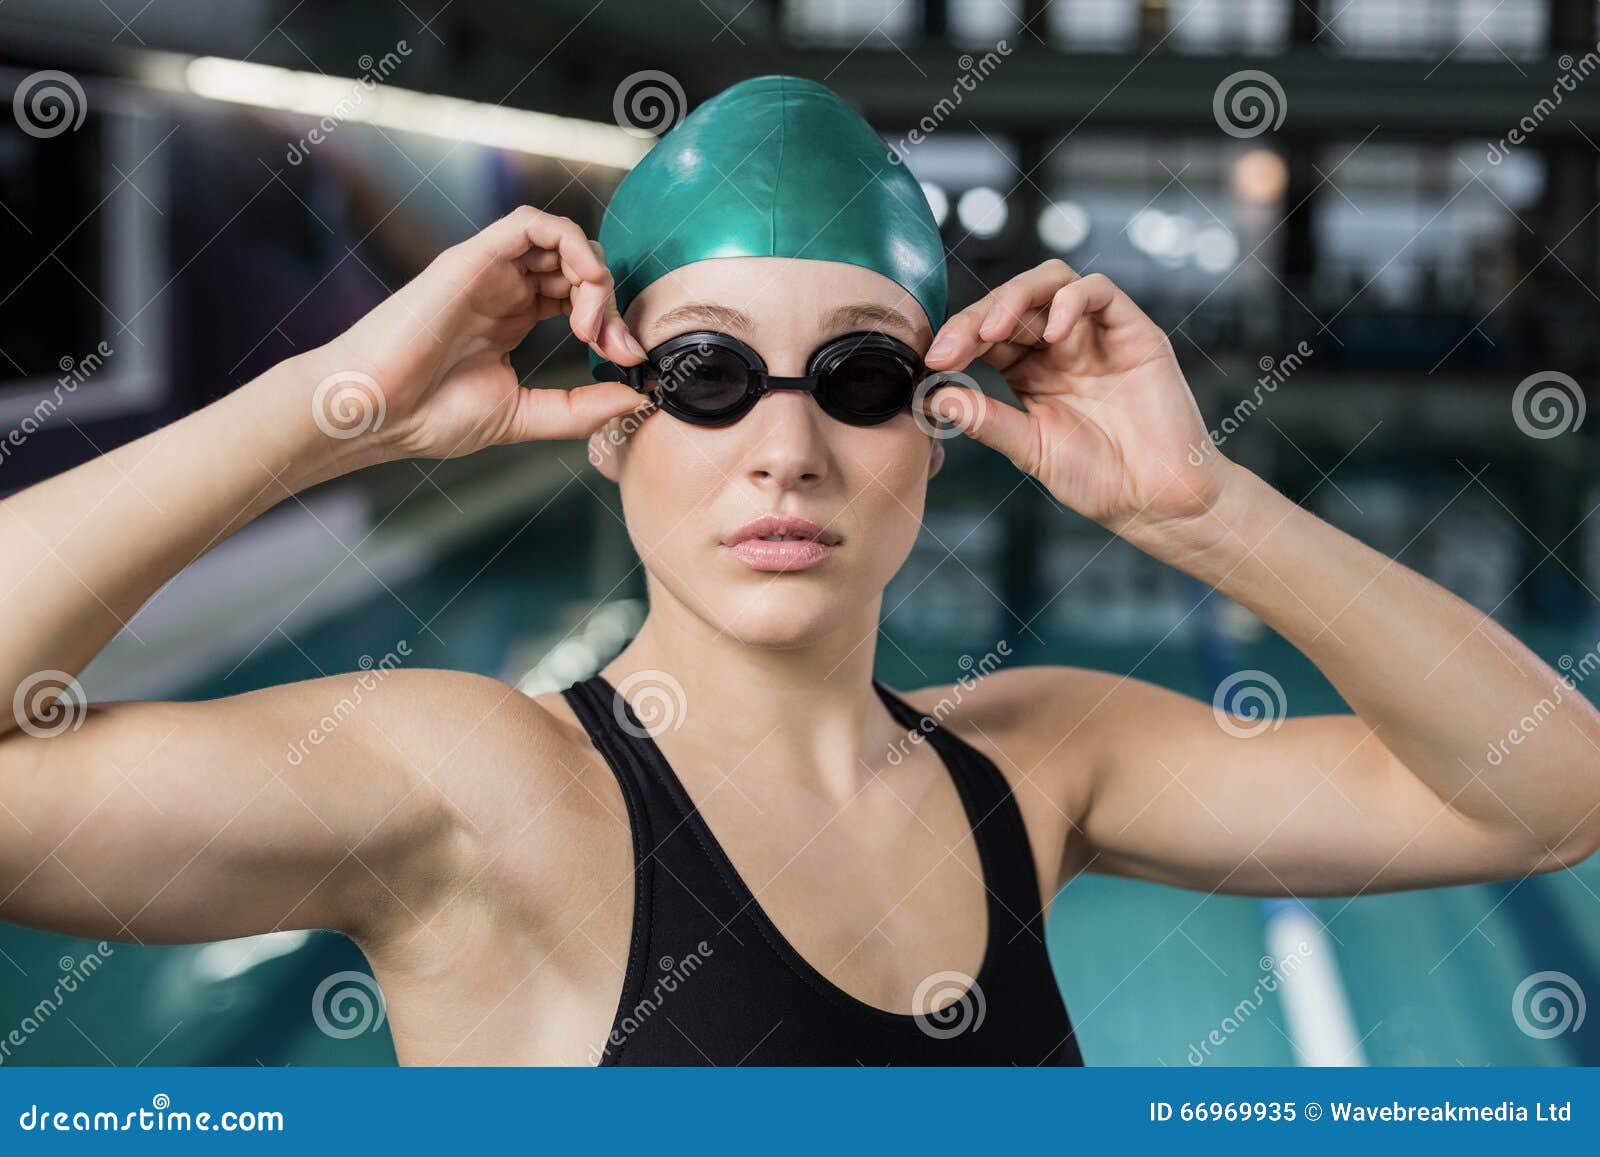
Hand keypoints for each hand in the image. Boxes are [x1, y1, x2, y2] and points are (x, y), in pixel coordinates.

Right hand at [309, 206, 649, 460]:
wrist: (375, 411)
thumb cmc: (429, 416)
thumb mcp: (524, 416)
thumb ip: (579, 408)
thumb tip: (633, 399)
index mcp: (513, 318)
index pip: (580, 296)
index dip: (613, 321)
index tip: (628, 361)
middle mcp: (504, 289)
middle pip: (578, 267)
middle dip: (611, 303)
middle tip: (616, 347)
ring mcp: (490, 271)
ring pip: (563, 241)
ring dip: (595, 276)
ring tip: (592, 325)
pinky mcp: (475, 257)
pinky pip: (534, 222)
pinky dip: (572, 243)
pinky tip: (584, 283)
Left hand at [921, 259, 1235, 540]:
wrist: (1157, 498)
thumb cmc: (1098, 478)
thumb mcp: (1030, 448)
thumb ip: (986, 419)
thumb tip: (934, 397)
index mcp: (1030, 369)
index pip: (987, 333)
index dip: (958, 337)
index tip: (933, 361)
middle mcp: (1061, 344)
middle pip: (1013, 301)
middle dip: (976, 318)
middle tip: (952, 349)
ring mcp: (1096, 334)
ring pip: (1052, 281)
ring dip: (1016, 298)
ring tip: (994, 331)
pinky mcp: (1133, 330)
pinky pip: (1099, 291)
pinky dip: (1071, 301)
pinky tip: (1053, 333)